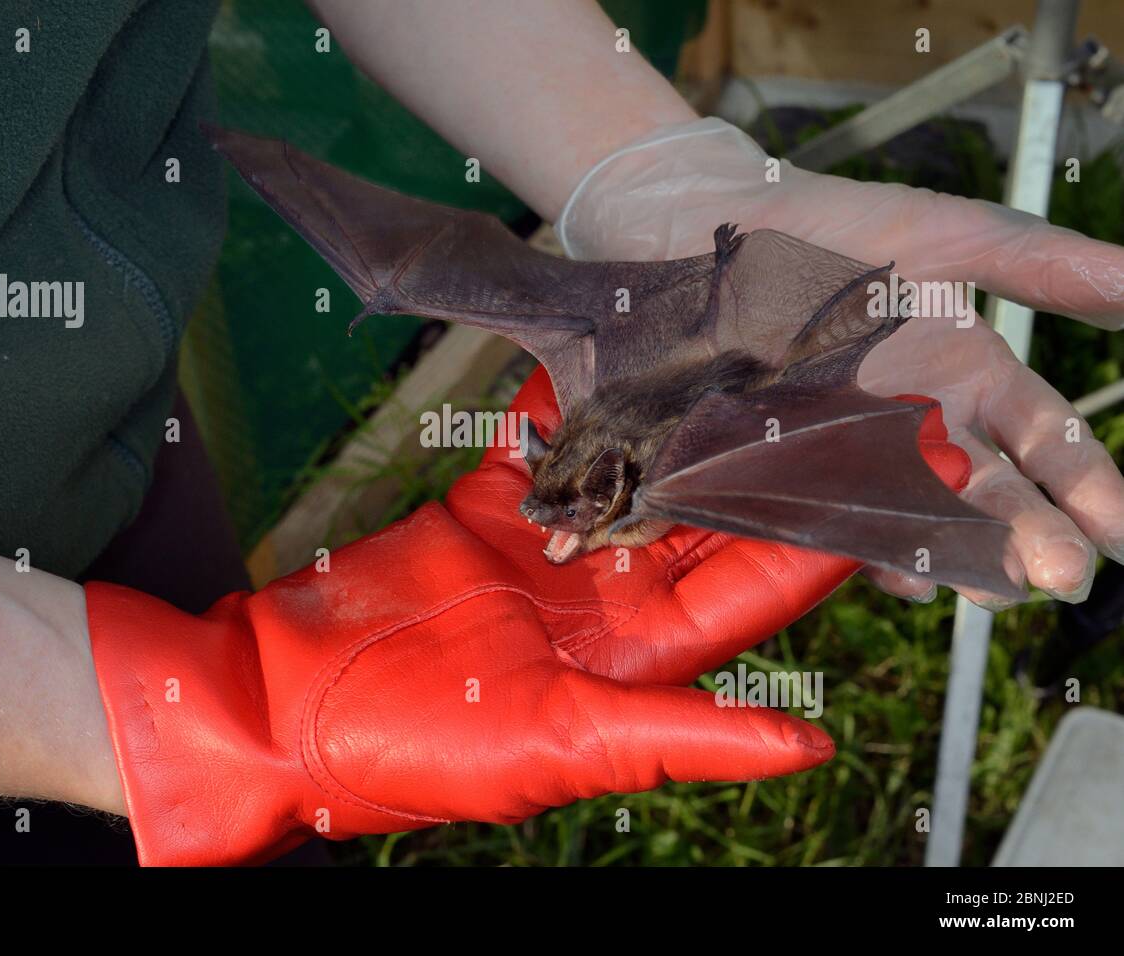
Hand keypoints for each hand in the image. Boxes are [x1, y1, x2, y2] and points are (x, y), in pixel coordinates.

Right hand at [84, 367, 969, 864]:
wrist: (290, 701)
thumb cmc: (421, 747)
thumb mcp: (560, 748)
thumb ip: (682, 737)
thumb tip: (813, 750)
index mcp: (642, 656)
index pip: (759, 582)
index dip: (833, 529)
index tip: (912, 470)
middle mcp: (609, 595)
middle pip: (714, 511)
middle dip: (781, 451)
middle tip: (848, 381)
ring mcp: (550, 544)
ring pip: (639, 463)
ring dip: (689, 411)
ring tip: (750, 343)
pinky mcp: (489, 502)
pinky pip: (546, 436)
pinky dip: (575, 393)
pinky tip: (616, 341)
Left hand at [557, 117, 1123, 605]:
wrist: (708, 232)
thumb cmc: (829, 228)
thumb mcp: (949, 236)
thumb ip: (1047, 267)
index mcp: (969, 375)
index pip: (1046, 445)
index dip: (1088, 487)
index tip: (1119, 531)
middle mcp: (918, 429)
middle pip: (992, 498)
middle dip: (1035, 538)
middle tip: (1063, 575)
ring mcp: (851, 458)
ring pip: (922, 523)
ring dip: (966, 560)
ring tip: (997, 588)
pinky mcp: (785, 477)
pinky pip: (835, 529)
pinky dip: (872, 554)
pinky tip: (905, 574)